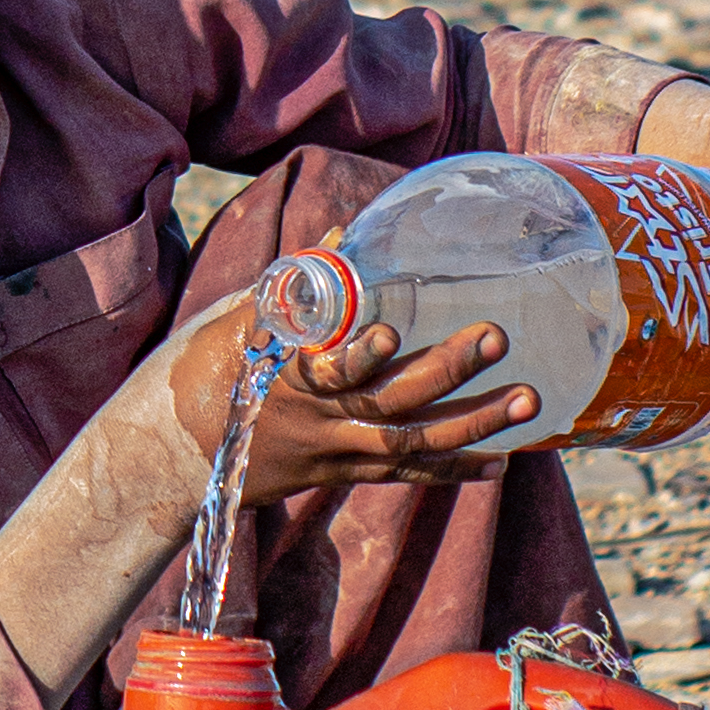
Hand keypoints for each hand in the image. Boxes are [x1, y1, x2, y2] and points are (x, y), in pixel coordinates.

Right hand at [171, 289, 538, 499]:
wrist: (179, 460)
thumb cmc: (203, 377)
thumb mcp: (233, 324)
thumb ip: (291, 286)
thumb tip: (346, 236)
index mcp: (283, 382)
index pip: (324, 374)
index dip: (357, 357)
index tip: (390, 331)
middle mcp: (317, 423)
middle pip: (390, 407)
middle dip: (447, 374)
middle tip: (496, 337)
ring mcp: (336, 453)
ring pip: (413, 446)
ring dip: (475, 424)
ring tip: (529, 400)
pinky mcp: (345, 472)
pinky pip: (407, 473)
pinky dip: (456, 467)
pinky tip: (502, 460)